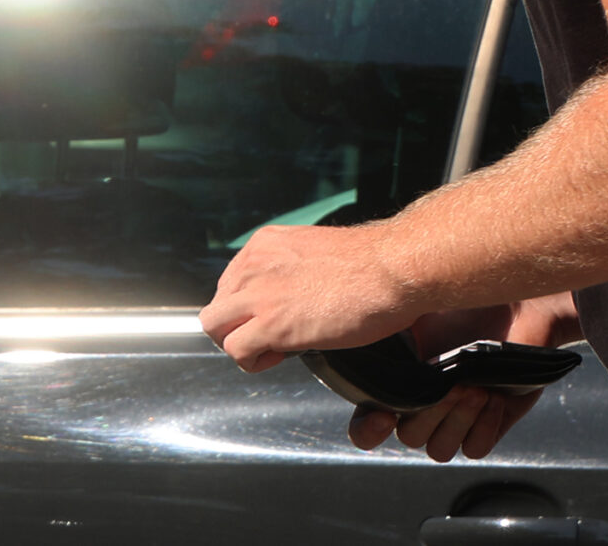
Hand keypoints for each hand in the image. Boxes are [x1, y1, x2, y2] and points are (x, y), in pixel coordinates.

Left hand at [202, 221, 415, 372]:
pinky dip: (254, 361)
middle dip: (238, 327)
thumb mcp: (315, 255)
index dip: (249, 308)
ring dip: (239, 344)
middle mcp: (253, 263)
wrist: (393, 268)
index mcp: (265, 244)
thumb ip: (291, 271)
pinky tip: (282, 356)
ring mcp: (258, 292)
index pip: (230, 284)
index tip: (276, 318)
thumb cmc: (372, 265)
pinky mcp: (270, 322)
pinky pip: (236, 351)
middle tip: (270, 339)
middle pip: (218, 306)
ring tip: (273, 350)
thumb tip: (291, 297)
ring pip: (214, 327)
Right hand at [346, 293, 580, 461]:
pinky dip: (483, 427)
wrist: (518, 306)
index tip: (385, 415)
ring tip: (477, 389)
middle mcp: (422, 405)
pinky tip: (494, 398)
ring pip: (440, 449)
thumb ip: (385, 328)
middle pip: (409, 436)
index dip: (368, 430)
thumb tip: (359, 332)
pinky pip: (474, 449)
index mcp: (396, 384)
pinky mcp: (488, 425)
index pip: (366, 427)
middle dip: (431, 413)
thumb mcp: (415, 309)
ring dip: (458, 421)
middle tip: (454, 384)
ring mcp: (455, 418)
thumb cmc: (464, 300)